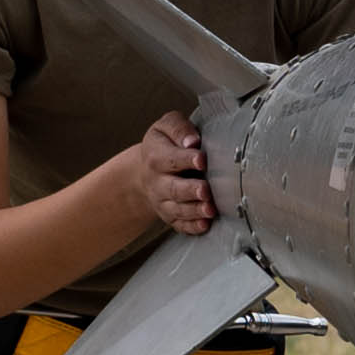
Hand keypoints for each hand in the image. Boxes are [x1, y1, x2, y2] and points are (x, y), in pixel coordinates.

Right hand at [133, 111, 213, 236]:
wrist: (144, 170)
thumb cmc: (163, 145)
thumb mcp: (165, 127)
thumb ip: (178, 128)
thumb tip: (192, 140)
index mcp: (156, 157)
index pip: (171, 159)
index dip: (186, 159)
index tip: (201, 159)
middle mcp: (158, 182)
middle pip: (174, 188)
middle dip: (190, 190)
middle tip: (205, 190)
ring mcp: (163, 201)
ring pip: (178, 209)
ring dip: (194, 211)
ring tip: (210, 209)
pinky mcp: (171, 216)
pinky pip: (180, 224)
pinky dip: (192, 227)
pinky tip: (204, 225)